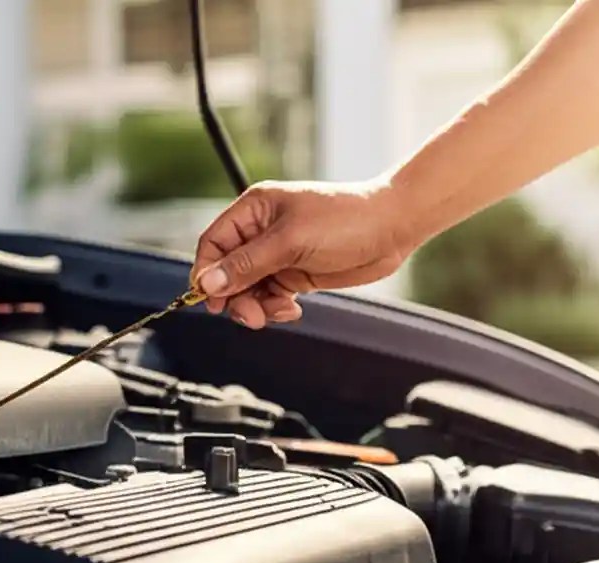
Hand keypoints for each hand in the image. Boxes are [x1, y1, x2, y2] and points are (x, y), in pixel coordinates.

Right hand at [190, 179, 419, 328]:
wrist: (392, 229)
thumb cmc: (346, 220)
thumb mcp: (290, 242)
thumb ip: (246, 264)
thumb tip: (207, 283)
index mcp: (254, 210)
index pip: (213, 243)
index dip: (206, 273)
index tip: (210, 300)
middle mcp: (261, 231)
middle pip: (227, 272)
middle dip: (235, 297)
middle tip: (251, 316)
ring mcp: (278, 254)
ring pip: (247, 289)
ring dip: (256, 306)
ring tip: (278, 311)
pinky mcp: (294, 273)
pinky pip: (269, 296)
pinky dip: (274, 308)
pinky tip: (291, 309)